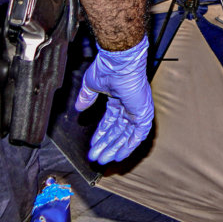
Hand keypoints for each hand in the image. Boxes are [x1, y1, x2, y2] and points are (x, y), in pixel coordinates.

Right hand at [74, 39, 154, 164]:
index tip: (93, 145)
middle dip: (106, 145)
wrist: (119, 62)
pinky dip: (130, 145)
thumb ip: (86, 98)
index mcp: (118, 98)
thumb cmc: (107, 68)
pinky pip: (139, 134)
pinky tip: (120, 154)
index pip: (110, 121)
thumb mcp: (91, 85)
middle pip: (118, 130)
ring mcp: (137, 109)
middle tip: (96, 157)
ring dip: (115, 147)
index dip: (101, 134)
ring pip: (127, 134)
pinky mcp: (143, 113)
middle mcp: (129, 105)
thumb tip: (79, 108)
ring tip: (103, 159)